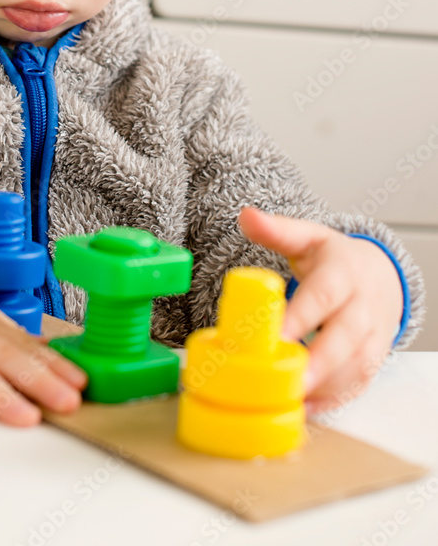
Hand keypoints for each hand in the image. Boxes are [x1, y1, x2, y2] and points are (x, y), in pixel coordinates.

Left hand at [237, 206, 403, 414]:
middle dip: (320, 362)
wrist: (380, 276)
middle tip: (291, 382)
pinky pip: (357, 385)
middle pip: (345, 338)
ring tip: (291, 401)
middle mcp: (363, 306)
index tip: (277, 334)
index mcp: (343, 273)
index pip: (323, 295)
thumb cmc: (335, 260)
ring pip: (356, 367)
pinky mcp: (372, 361)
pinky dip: (333, 400)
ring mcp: (372, 336)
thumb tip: (245, 215)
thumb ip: (276, 230)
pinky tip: (305, 409)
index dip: (302, 316)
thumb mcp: (307, 237)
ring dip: (327, 387)